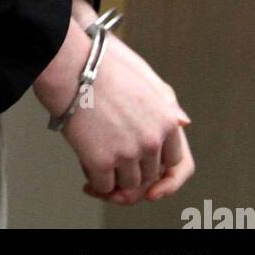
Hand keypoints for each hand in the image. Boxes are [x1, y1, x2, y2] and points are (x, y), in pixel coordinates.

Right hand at [78, 33, 194, 203]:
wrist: (70, 68)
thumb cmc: (102, 68)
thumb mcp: (144, 79)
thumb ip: (166, 104)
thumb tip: (184, 123)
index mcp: (167, 121)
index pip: (173, 160)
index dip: (155, 160)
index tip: (140, 157)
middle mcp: (152, 140)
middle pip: (150, 174)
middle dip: (133, 168)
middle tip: (113, 156)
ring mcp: (128, 153)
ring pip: (128, 184)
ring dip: (114, 175)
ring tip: (98, 154)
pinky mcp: (102, 162)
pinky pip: (104, 186)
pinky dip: (95, 179)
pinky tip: (87, 162)